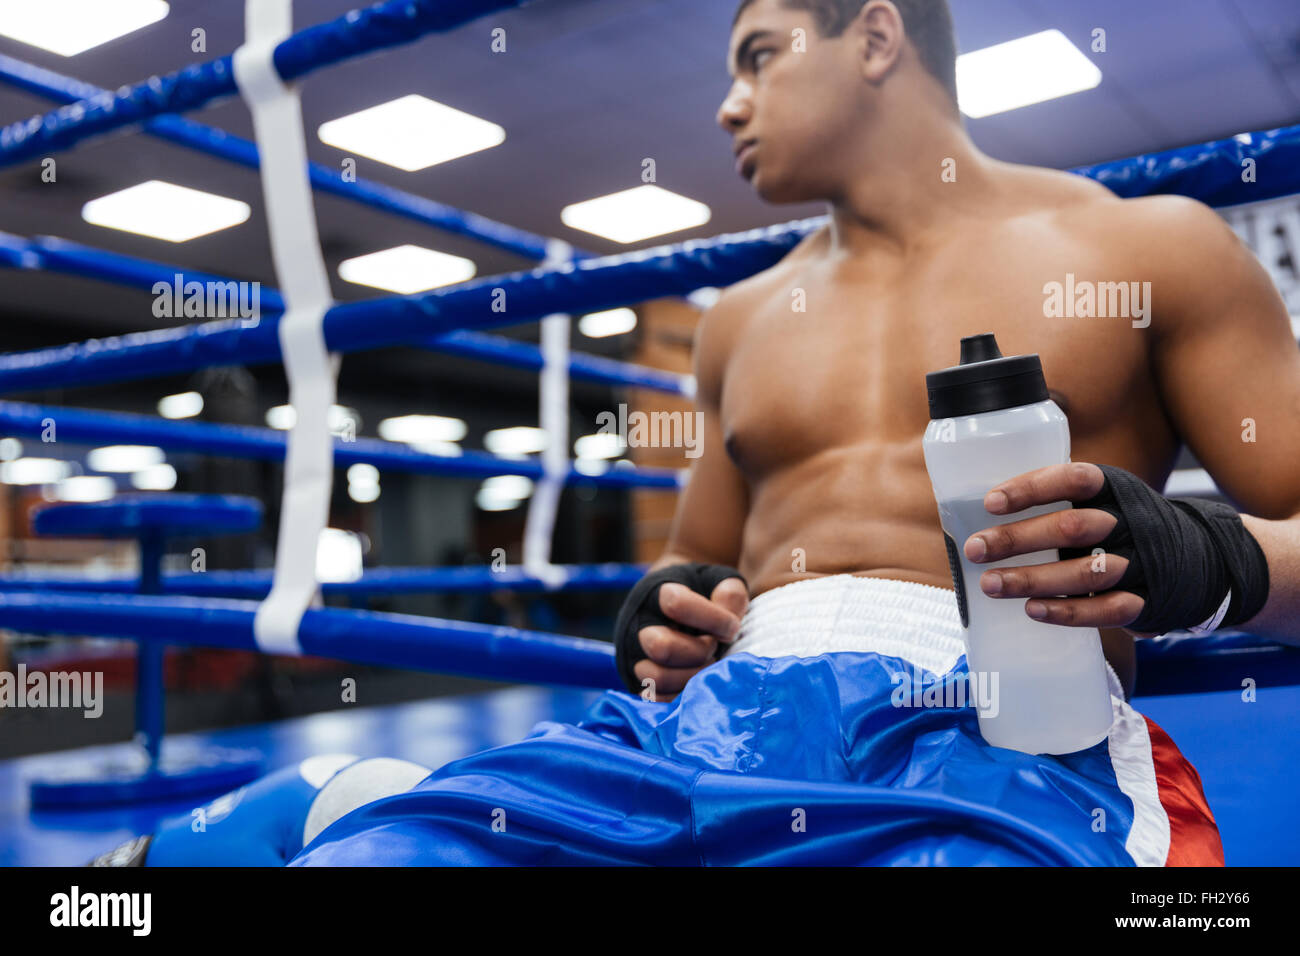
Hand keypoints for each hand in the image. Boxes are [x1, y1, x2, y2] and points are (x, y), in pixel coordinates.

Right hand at [633, 577, 747, 700]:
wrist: (675, 605)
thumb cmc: (701, 594)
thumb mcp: (719, 582)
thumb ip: (729, 594)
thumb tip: (728, 625)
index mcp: (655, 592)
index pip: (676, 603)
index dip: (712, 618)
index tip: (731, 627)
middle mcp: (636, 622)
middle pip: (661, 647)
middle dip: (697, 652)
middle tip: (713, 648)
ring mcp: (632, 654)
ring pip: (656, 677)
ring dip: (690, 677)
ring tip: (705, 665)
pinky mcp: (635, 680)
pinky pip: (654, 700)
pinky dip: (679, 698)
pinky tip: (696, 685)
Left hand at [961, 462, 1157, 634]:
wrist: (1199, 560)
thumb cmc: (1122, 527)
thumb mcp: (1102, 500)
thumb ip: (1059, 502)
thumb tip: (978, 513)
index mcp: (1113, 490)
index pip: (1074, 478)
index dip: (1031, 488)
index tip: (990, 503)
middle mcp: (1128, 522)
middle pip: (1072, 527)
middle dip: (1018, 539)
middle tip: (974, 549)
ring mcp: (1140, 563)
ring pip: (1085, 571)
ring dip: (1032, 579)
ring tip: (990, 585)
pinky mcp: (1144, 600)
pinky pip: (1106, 609)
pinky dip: (1067, 612)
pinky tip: (1032, 611)